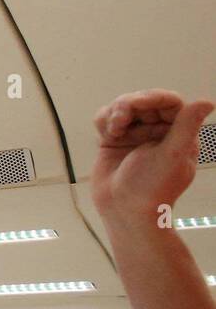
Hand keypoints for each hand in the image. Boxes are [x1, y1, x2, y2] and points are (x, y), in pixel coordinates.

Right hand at [91, 89, 213, 227]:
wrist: (123, 210)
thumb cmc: (151, 188)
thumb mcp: (172, 155)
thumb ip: (187, 126)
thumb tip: (207, 102)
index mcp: (179, 135)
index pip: (169, 103)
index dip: (153, 98)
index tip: (137, 102)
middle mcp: (157, 133)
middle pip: (142, 101)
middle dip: (128, 106)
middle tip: (120, 119)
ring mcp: (135, 136)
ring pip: (122, 107)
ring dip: (114, 114)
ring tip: (113, 131)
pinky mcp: (114, 140)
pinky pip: (106, 118)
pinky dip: (104, 122)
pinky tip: (108, 136)